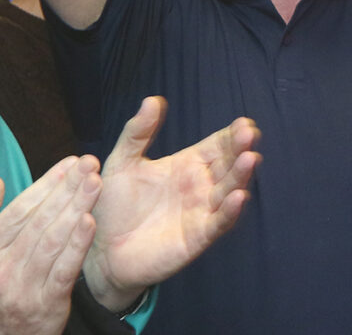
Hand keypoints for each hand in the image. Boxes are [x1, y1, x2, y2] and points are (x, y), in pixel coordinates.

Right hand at [0, 156, 101, 334]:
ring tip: (95, 183)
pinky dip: (78, 244)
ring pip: (54, 241)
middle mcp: (2, 269)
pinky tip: (91, 221)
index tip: (69, 163)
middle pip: (39, 222)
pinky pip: (65, 269)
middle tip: (89, 164)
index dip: (45, 184)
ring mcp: (25, 288)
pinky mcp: (47, 304)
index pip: (18, 212)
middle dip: (67, 189)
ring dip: (77, 208)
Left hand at [81, 97, 259, 312]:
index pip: (218, 145)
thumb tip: (153, 99)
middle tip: (248, 135)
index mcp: (187, 165)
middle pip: (229, 164)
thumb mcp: (122, 163)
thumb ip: (137, 132)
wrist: (101, 252)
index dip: (232, 134)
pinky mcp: (197, 238)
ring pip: (229, 190)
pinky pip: (218, 223)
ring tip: (250, 158)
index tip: (244, 123)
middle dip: (241, 149)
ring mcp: (201, 212)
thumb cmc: (113, 206)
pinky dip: (230, 211)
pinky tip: (239, 197)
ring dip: (241, 175)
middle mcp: (201, 186)